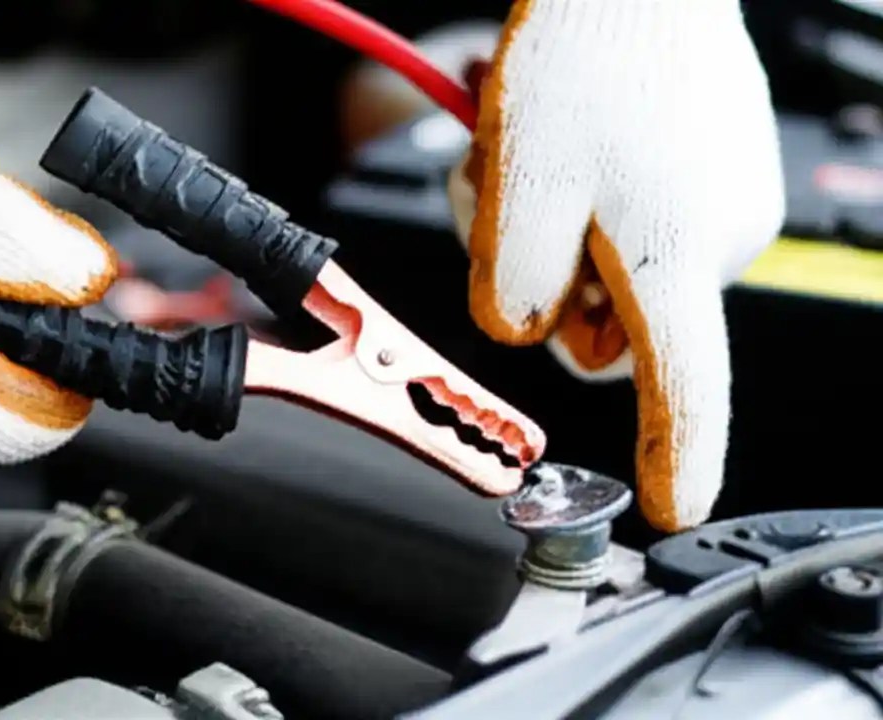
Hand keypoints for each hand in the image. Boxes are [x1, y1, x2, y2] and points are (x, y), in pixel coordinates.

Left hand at [447, 0, 784, 530]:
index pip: (685, 385)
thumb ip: (516, 283)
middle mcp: (717, 240)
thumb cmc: (586, 59)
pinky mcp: (710, 176)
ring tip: (530, 164)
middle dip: (542, 288)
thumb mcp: (520, 181)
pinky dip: (584, 209)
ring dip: (552, 239)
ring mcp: (722, 205)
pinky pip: (630, 230)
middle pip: (606, 325)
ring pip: (612, 273)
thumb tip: (526, 331)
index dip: (680, 453)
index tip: (677, 503)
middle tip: (504, 210)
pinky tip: (566, 151)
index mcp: (676, 254)